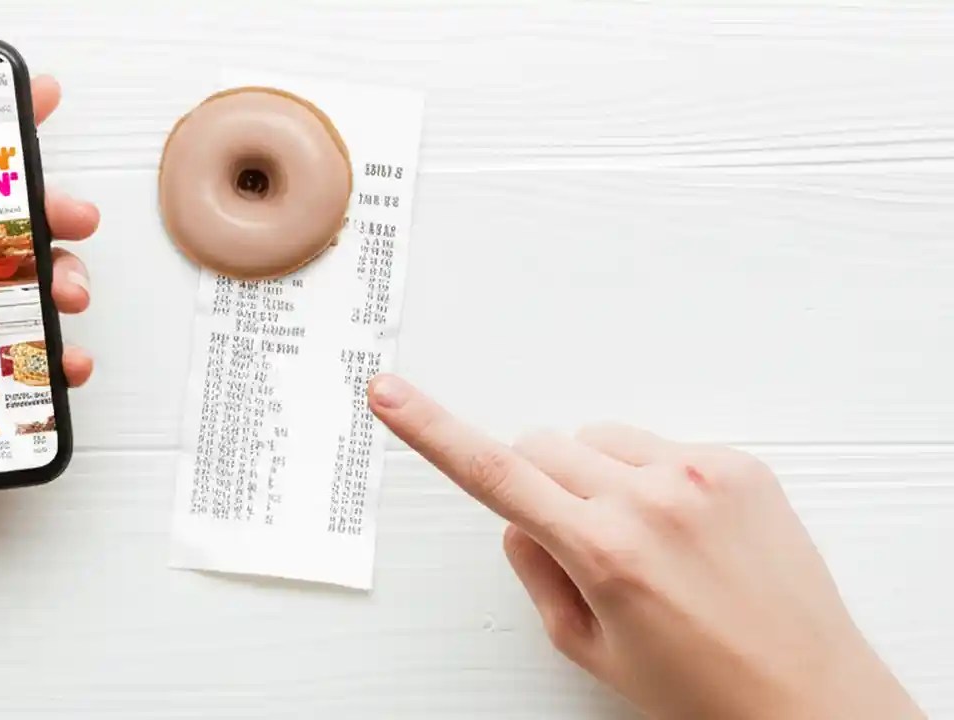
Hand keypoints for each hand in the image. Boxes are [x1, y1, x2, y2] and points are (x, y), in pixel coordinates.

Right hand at [368, 374, 923, 719]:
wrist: (812, 698)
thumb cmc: (705, 691)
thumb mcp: (591, 649)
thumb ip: (537, 572)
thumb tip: (519, 519)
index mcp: (602, 551)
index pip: (491, 474)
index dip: (430, 429)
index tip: (390, 395)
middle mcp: (651, 499)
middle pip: (543, 444)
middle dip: (539, 482)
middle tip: (575, 538)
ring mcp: (701, 474)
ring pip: (599, 439)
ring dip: (599, 476)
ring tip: (643, 541)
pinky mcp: (740, 464)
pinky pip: (662, 445)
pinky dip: (657, 478)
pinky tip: (687, 533)